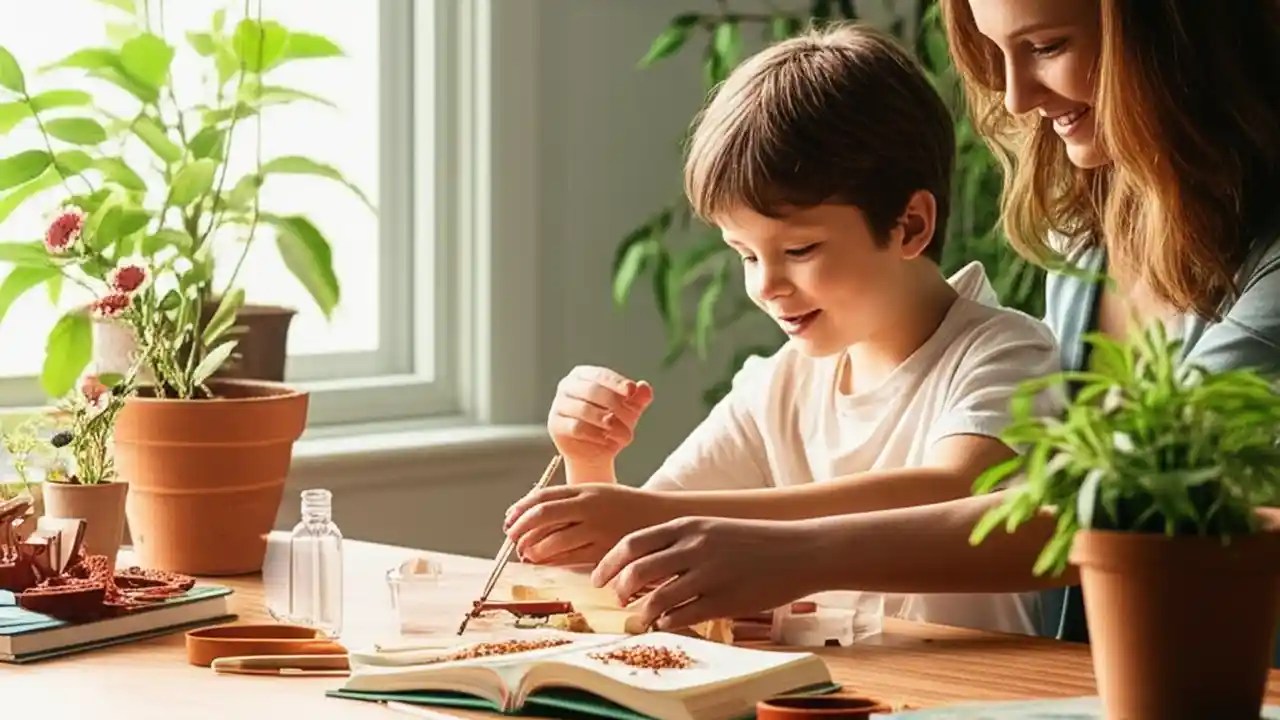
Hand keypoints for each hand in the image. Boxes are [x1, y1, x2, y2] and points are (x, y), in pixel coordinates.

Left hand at [504, 484, 672, 565]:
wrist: (663, 519)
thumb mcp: (598, 495)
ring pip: (552, 540)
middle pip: (542, 516)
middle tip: (512, 539)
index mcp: (586, 489)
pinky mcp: (603, 549)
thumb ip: (570, 503)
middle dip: (521, 529)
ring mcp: (596, 528)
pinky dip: (550, 561)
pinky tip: (543, 562)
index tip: (509, 520)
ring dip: (533, 549)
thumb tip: (532, 516)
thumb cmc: (626, 508)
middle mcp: (589, 506)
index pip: (543, 496)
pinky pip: (569, 558)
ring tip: (526, 553)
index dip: (520, 509)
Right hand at [547, 366, 653, 474]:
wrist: (596, 451)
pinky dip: (596, 434)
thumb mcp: (629, 409)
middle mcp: (567, 386)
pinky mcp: (555, 425)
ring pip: (584, 409)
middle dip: (615, 405)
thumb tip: (644, 387)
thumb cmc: (612, 422)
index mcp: (584, 375)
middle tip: (632, 420)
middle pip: (592, 390)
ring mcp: (559, 405)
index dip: (616, 382)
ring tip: (625, 435)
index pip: (601, 375)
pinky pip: (577, 427)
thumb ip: (639, 398)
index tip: (631, 391)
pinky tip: (608, 440)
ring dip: (609, 423)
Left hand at [591, 516, 824, 629]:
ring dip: (642, 613)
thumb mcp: (712, 528)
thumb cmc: (753, 540)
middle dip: (619, 590)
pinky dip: (667, 623)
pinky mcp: (724, 600)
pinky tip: (668, 623)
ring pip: (656, 599)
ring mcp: (709, 575)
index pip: (631, 544)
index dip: (608, 564)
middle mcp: (694, 548)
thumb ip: (678, 540)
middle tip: (617, 600)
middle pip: (636, 572)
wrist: (798, 550)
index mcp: (687, 526)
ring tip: (641, 618)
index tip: (598, 578)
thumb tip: (642, 557)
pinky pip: (682, 617)